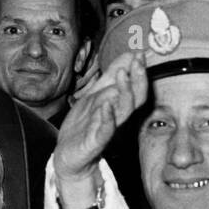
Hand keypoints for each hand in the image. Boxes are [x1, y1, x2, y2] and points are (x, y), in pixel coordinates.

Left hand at [53, 51, 148, 189]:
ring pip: (123, 112)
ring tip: (123, 74)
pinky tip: (106, 106)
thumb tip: (130, 54)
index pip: (135, 89)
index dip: (139, 72)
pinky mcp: (94, 143)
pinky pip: (104, 131)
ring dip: (125, 92)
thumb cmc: (85, 124)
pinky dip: (107, 118)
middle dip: (138, 80)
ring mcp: (107, 130)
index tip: (140, 54)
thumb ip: (111, 76)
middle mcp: (117, 117)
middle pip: (135, 99)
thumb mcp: (96, 94)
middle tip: (138, 61)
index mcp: (118, 106)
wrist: (68, 154)